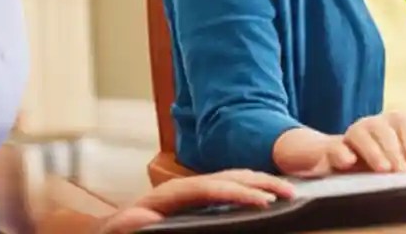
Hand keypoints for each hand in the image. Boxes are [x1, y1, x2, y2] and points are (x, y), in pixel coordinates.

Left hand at [95, 170, 294, 233]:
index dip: (238, 193)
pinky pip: (230, 190)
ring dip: (261, 182)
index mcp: (169, 193)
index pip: (211, 187)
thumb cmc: (120, 231)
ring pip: (233, 179)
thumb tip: (145, 217)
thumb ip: (130, 223)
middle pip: (228, 176)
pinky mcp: (199, 201)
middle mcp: (184, 186)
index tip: (263, 201)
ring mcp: (193, 191)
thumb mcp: (120, 229)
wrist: (114, 230)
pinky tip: (269, 195)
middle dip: (260, 182)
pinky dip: (251, 188)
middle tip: (290, 193)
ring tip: (289, 192)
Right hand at [272, 113, 405, 177]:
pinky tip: (350, 162)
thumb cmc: (381, 163)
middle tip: (404, 172)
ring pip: (361, 134)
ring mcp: (351, 134)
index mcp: (392, 123)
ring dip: (374, 151)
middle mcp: (372, 124)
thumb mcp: (401, 161)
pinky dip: (341, 153)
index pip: (405, 122)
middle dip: (397, 150)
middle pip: (384, 128)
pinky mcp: (331, 149)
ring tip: (384, 169)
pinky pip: (334, 147)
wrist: (342, 163)